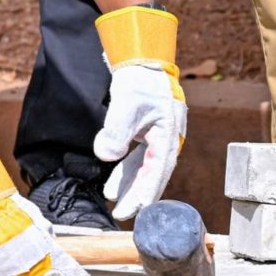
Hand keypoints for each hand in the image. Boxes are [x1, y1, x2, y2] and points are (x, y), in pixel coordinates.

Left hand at [93, 6, 186, 220]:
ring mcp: (158, 138)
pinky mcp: (148, 134)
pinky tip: (113, 182)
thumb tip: (107, 156)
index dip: (143, 194)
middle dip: (137, 196)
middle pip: (152, 175)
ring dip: (130, 185)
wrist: (143, 60)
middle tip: (122, 215)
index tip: (130, 212)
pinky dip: (127, 171)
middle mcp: (167, 140)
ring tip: (114, 200)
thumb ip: (116, 131)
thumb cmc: (140, 80)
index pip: (156, 173)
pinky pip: (139, 159)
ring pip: (145, 169)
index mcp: (168, 136)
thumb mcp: (126, 103)